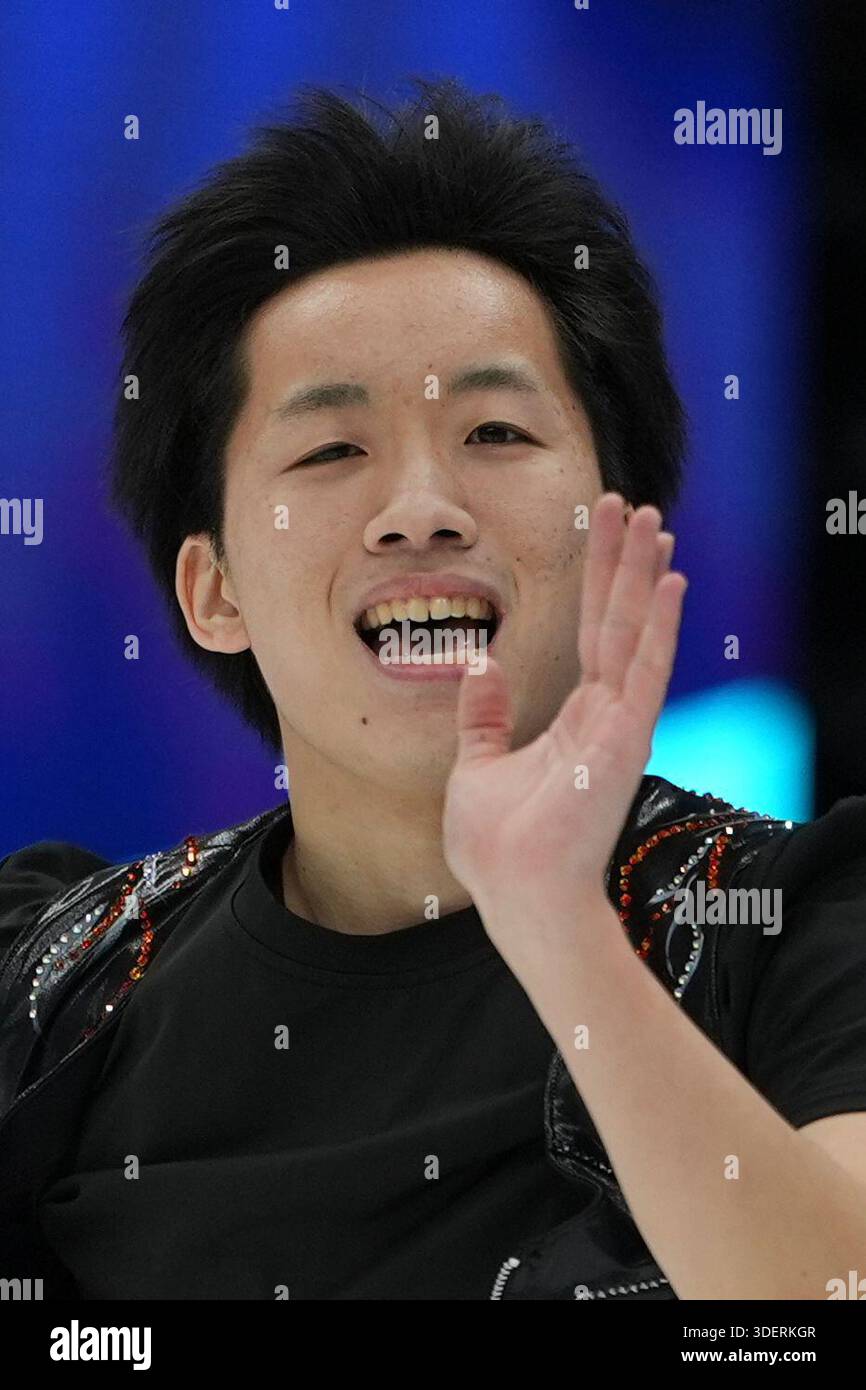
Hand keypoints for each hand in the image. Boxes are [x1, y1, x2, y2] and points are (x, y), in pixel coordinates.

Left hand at [442, 493, 686, 959]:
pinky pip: (644, 671)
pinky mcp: (625, 740)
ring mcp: (619, 727)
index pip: (592, 634)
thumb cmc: (497, 845)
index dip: (597, 581)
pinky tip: (669, 580)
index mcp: (576, 720)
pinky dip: (660, 625)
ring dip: (644, 577)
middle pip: (617, 622)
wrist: (513, 896)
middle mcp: (605, 716)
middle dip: (623, 562)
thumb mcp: (476, 764)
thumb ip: (484, 713)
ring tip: (654, 521)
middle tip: (633, 505)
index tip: (602, 529)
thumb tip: (480, 661)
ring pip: (635, 635)